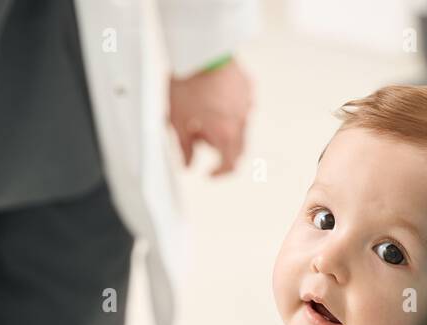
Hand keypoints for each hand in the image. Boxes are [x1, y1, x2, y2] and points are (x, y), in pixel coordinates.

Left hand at [167, 58, 253, 175]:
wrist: (201, 48)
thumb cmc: (188, 82)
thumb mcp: (178, 119)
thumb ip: (184, 147)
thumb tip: (187, 164)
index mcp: (225, 134)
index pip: (230, 165)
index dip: (219, 173)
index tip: (209, 173)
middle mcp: (242, 121)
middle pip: (236, 148)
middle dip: (218, 148)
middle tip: (197, 136)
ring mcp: (248, 103)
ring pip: (240, 127)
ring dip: (224, 129)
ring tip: (202, 113)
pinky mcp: (248, 87)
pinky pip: (242, 106)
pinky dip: (230, 110)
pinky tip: (213, 98)